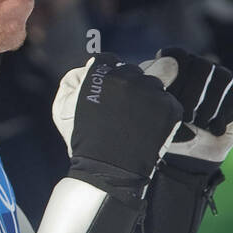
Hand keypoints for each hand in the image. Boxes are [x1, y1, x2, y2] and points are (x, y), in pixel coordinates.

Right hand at [53, 53, 183, 199]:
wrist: (104, 172)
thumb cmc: (81, 143)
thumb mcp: (62, 106)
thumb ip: (75, 79)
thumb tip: (92, 63)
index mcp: (101, 73)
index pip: (111, 61)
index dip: (112, 78)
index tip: (112, 95)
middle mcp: (127, 77)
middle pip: (135, 72)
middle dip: (131, 89)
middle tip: (124, 115)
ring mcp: (150, 92)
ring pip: (154, 86)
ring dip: (148, 101)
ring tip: (136, 126)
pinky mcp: (168, 108)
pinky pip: (169, 103)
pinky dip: (162, 116)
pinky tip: (148, 131)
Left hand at [141, 47, 232, 163]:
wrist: (186, 163)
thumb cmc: (167, 135)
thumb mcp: (154, 110)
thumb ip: (156, 80)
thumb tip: (165, 56)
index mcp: (176, 66)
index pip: (177, 54)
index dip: (174, 77)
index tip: (168, 99)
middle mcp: (200, 68)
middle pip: (202, 65)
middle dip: (191, 97)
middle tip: (185, 118)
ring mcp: (223, 81)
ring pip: (223, 77)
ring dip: (207, 109)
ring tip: (199, 124)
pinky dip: (225, 115)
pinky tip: (215, 128)